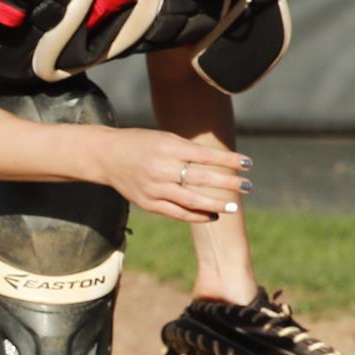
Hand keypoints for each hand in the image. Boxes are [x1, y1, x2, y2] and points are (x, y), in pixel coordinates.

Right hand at [94, 128, 250, 223]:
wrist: (106, 156)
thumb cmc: (142, 143)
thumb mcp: (165, 138)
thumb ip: (188, 151)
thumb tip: (220, 164)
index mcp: (168, 147)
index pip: (205, 155)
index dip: (228, 160)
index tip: (248, 164)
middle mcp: (162, 168)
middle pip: (201, 179)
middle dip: (227, 183)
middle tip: (248, 187)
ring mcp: (154, 187)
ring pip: (191, 200)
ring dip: (215, 204)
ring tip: (234, 207)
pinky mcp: (148, 203)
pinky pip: (177, 213)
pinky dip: (196, 216)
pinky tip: (213, 215)